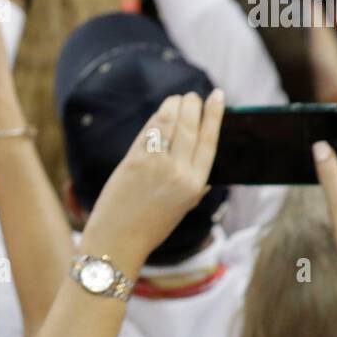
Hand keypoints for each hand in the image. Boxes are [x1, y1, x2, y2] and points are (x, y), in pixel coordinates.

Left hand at [80, 89, 224, 273]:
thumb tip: (203, 156)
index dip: (215, 115)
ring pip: (169, 122)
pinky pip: (148, 131)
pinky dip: (156, 118)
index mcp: (195, 185)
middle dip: (193, 105)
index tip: (218, 96)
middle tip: (193, 96)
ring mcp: (154, 165)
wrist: (118, 240)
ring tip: (177, 99)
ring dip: (174, 105)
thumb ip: (194, 183)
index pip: (210, 141)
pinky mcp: (133, 161)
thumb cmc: (151, 225)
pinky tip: (160, 113)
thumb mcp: (182, 207)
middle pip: (190, 126)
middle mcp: (178, 172)